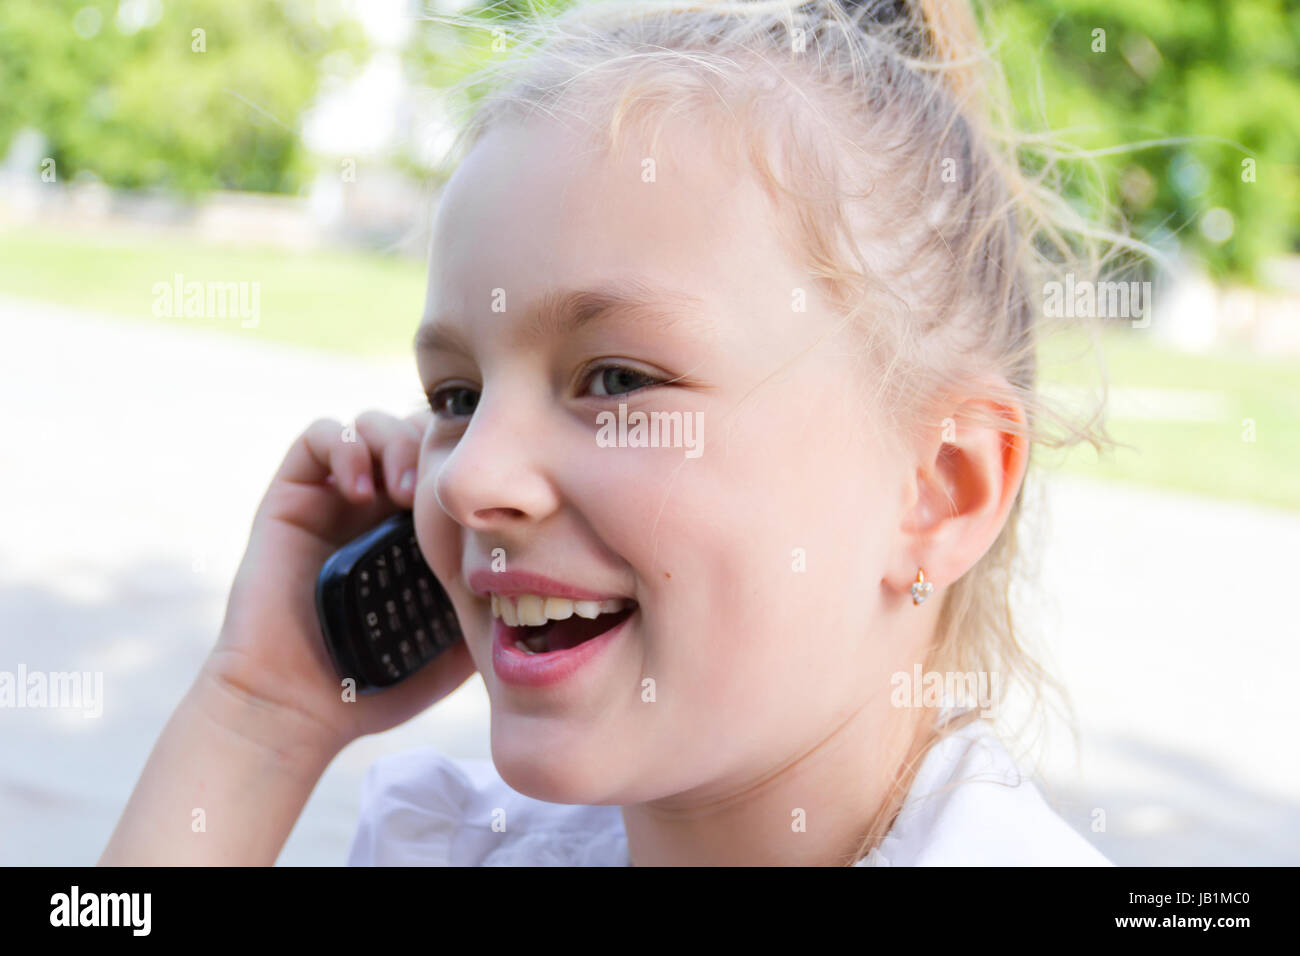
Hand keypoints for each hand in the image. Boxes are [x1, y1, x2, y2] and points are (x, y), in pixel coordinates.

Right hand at [203, 409, 475, 757]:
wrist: (302, 704)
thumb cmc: (379, 680)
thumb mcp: (458, 641)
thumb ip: (495, 606)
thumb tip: (548, 587)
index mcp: (421, 528)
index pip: (453, 463)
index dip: (471, 461)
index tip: (487, 493)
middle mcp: (380, 503)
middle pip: (417, 429)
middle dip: (437, 444)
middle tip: (445, 487)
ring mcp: (336, 497)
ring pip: (374, 423)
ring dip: (397, 442)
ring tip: (405, 491)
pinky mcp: (294, 496)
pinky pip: (320, 436)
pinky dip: (346, 446)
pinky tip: (362, 489)